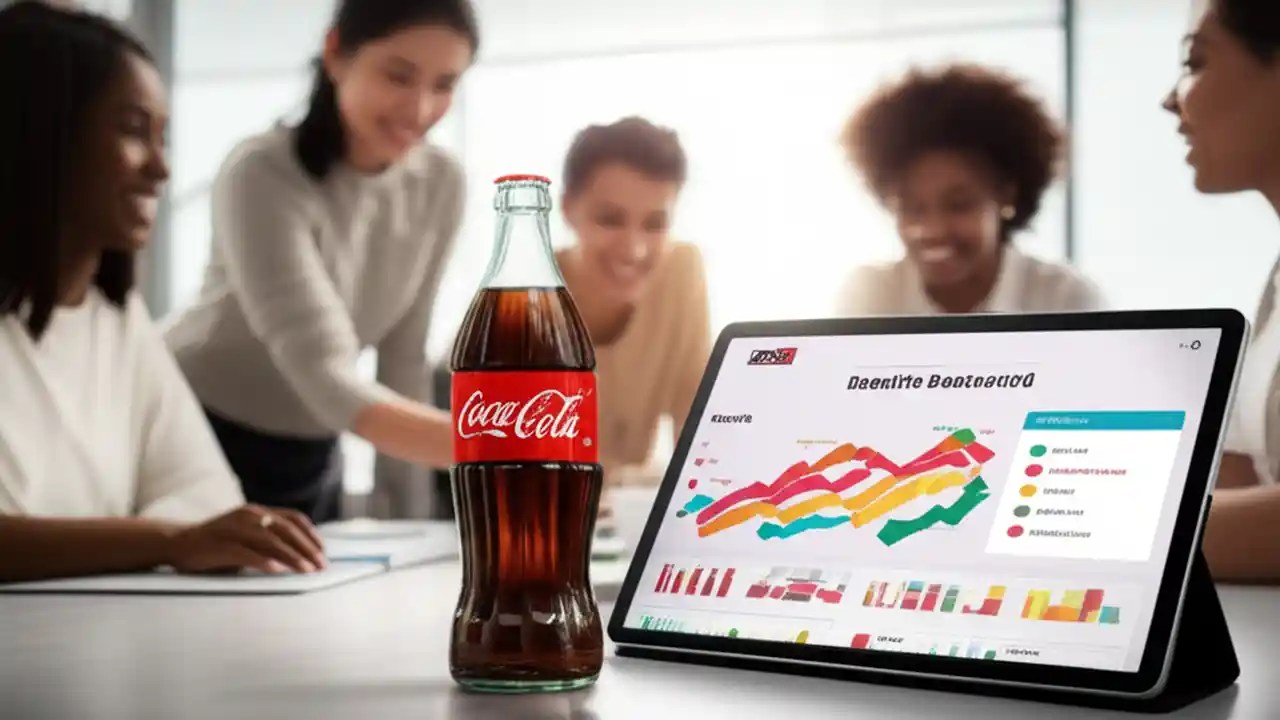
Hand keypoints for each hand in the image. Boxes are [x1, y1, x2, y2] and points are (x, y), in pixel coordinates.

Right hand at [165, 505, 327, 573]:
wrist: (178, 543)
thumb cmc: (217, 543)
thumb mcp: (246, 536)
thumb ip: (268, 539)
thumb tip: (299, 553)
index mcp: (258, 511)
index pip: (293, 518)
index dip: (311, 534)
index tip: (323, 551)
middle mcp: (250, 515)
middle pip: (287, 530)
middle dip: (308, 548)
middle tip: (321, 566)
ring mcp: (235, 529)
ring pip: (271, 541)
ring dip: (292, 557)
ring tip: (307, 571)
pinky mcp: (221, 545)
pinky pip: (247, 553)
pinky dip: (264, 561)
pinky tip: (277, 571)